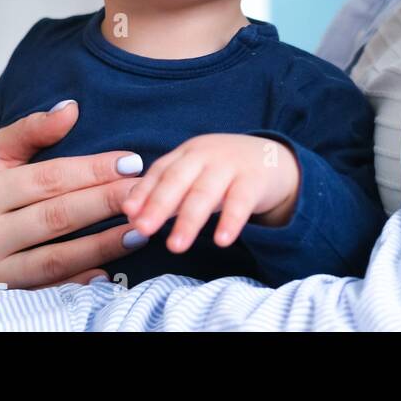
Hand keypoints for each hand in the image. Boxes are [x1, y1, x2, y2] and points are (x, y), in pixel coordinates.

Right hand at [0, 101, 147, 290]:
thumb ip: (30, 130)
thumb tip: (71, 108)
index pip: (48, 179)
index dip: (93, 171)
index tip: (132, 162)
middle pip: (57, 217)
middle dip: (107, 203)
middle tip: (146, 192)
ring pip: (56, 259)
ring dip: (103, 246)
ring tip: (140, 231)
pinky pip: (47, 291)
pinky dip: (79, 282)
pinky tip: (109, 270)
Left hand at [121, 134, 300, 253]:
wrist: (273, 158)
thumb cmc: (224, 171)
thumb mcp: (195, 174)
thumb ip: (167, 192)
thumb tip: (133, 216)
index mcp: (187, 154)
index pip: (161, 171)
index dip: (144, 191)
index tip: (128, 213)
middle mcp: (206, 156)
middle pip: (178, 180)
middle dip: (159, 204)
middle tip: (143, 228)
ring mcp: (231, 166)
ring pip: (206, 193)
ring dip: (189, 220)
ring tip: (175, 246)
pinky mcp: (255, 180)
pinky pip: (241, 202)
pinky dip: (231, 221)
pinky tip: (221, 240)